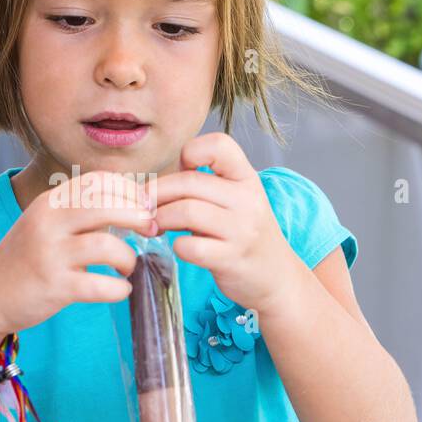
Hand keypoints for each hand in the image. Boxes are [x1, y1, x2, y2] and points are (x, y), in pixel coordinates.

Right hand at [0, 169, 154, 337]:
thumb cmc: (27, 257)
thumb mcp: (47, 222)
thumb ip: (81, 211)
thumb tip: (131, 204)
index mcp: (50, 202)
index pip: (99, 181)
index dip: (130, 190)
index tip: (144, 206)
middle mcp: (49, 222)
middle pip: (107, 206)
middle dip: (138, 216)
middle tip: (150, 230)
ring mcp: (50, 255)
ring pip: (107, 247)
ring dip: (128, 257)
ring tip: (127, 266)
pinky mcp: (54, 287)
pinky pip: (100, 285)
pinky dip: (119, 289)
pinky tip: (120, 289)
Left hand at [147, 132, 297, 315]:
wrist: (277, 277)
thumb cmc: (243, 234)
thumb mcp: (236, 200)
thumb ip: (204, 185)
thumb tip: (152, 184)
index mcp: (247, 178)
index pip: (218, 144)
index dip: (190, 153)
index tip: (181, 172)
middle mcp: (248, 200)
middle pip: (189, 182)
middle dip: (156, 192)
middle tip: (144, 205)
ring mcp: (241, 230)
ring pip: (186, 211)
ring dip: (161, 218)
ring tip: (155, 226)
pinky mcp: (231, 259)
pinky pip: (190, 246)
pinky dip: (177, 246)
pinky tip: (180, 247)